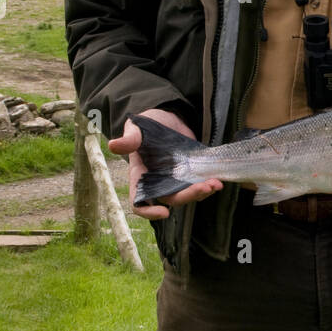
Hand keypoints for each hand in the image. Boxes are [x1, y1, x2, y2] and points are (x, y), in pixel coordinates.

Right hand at [107, 109, 223, 219]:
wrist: (166, 117)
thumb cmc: (146, 124)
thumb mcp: (136, 128)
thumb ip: (129, 139)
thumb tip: (113, 146)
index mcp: (140, 176)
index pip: (139, 201)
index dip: (149, 211)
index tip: (164, 213)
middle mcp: (158, 182)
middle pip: (171, 199)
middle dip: (189, 196)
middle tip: (205, 187)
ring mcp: (176, 179)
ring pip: (188, 194)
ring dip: (202, 192)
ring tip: (216, 183)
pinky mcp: (190, 173)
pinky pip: (199, 185)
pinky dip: (208, 185)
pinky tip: (218, 179)